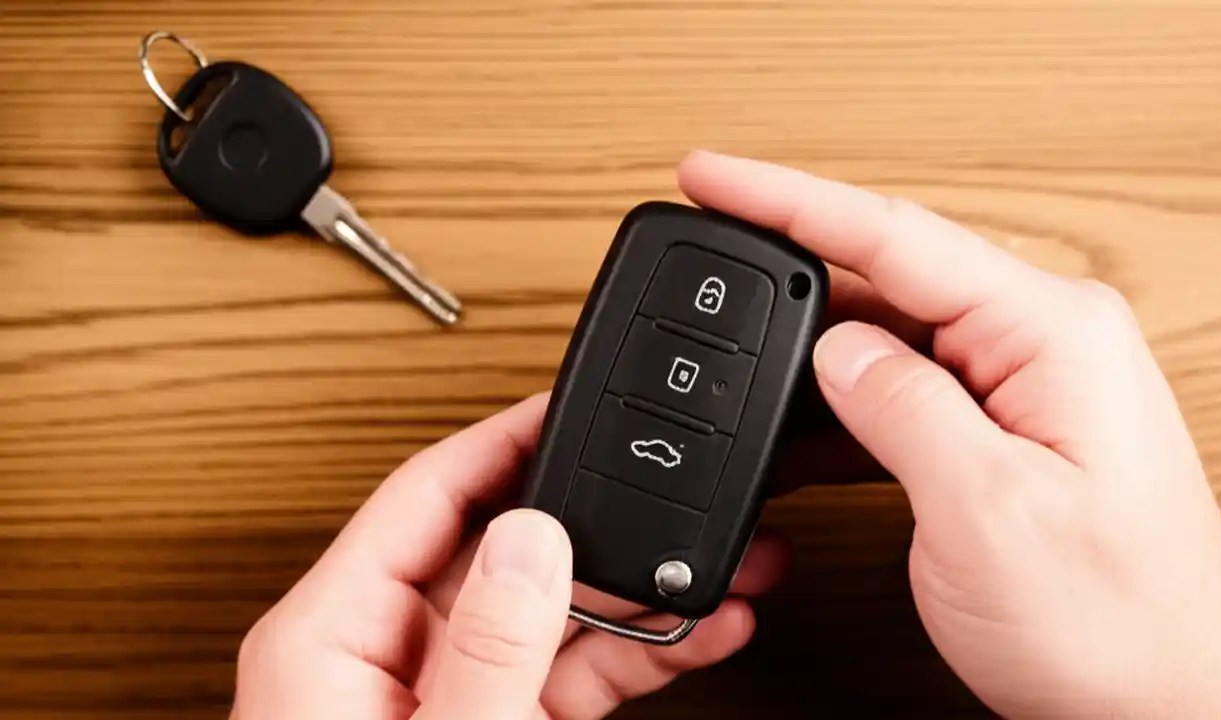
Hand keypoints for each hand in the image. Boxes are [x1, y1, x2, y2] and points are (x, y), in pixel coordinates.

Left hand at [231, 393, 786, 719]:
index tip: (570, 410)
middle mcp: (380, 651)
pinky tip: (690, 634)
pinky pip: (560, 669)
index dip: (502, 440)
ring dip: (635, 588)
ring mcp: (436, 692)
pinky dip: (627, 651)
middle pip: (502, 546)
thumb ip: (484, 645)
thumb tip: (530, 537)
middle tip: (674, 496)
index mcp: (331, 636)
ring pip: (547, 608)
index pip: (425, 496)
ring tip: (719, 568)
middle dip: (601, 522)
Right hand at [679, 152, 1220, 717]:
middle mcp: (1042, 343)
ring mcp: (1025, 386)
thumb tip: (833, 345)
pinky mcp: (1007, 430)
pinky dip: (843, 405)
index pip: (894, 234)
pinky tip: (794, 425)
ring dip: (811, 350)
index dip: (787, 200)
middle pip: (888, 274)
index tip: (712, 175)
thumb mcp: (986, 512)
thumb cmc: (1113, 627)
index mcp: (1051, 332)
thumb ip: (901, 408)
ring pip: (890, 335)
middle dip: (789, 266)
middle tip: (705, 257)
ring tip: (733, 356)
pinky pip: (907, 390)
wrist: (1166, 710)